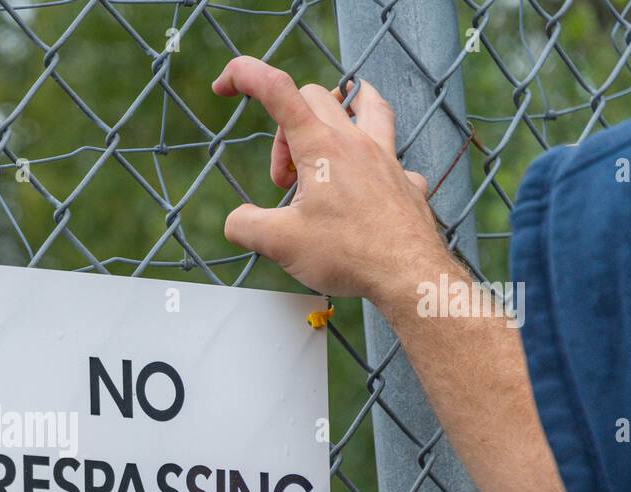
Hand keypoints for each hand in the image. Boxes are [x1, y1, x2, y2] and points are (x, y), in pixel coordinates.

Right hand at [213, 56, 452, 301]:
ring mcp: (385, 158)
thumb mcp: (279, 244)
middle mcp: (355, 142)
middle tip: (283, 180)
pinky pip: (391, 156)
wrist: (407, 275)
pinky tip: (366, 188)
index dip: (244, 76)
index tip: (222, 86)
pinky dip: (372, 163)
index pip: (277, 91)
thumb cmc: (348, 254)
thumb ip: (245, 225)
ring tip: (328, 137)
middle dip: (285, 131)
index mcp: (321, 147)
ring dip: (341, 113)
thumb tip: (237, 220)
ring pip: (368, 105)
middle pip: (315, 97)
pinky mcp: (405, 181)